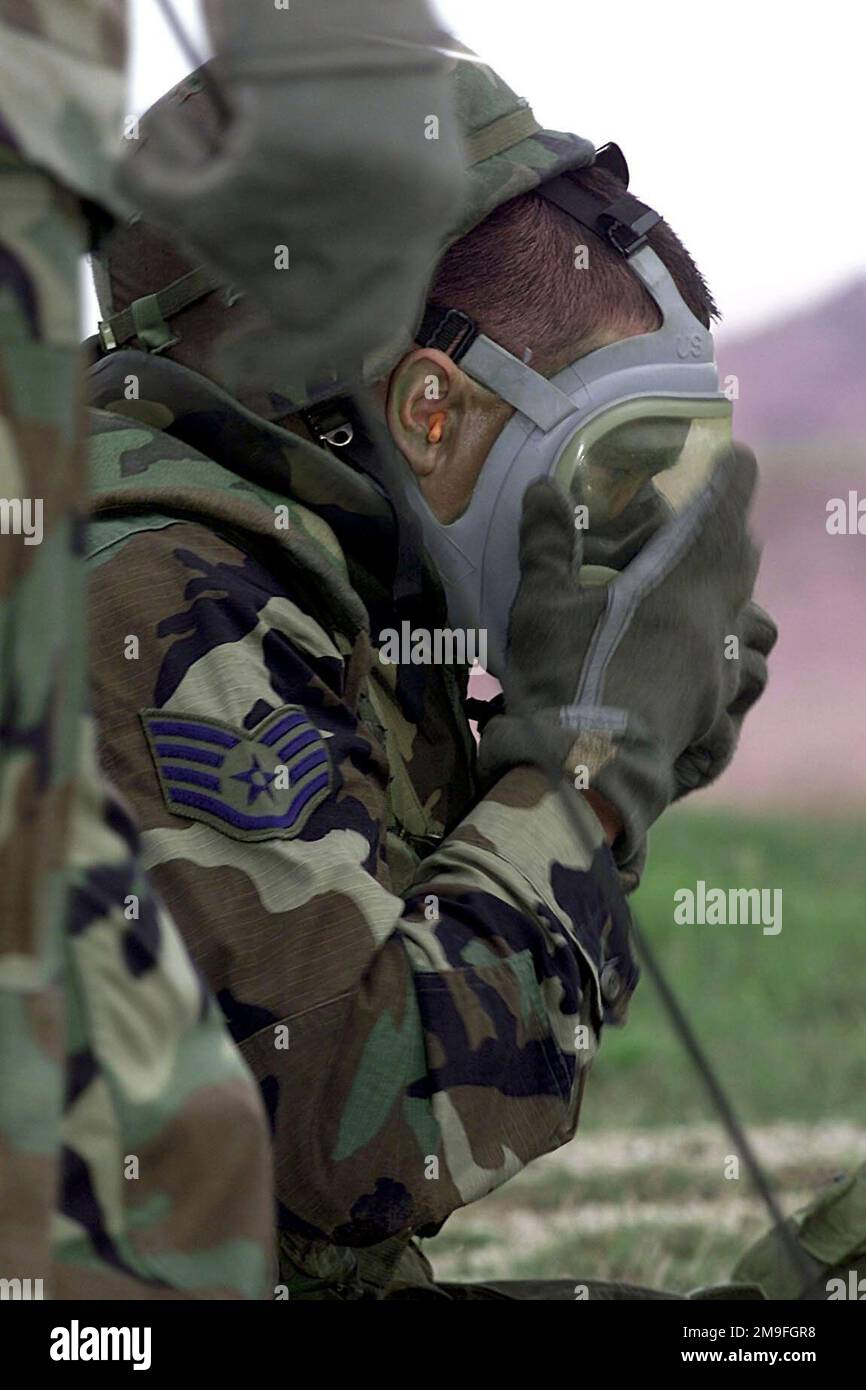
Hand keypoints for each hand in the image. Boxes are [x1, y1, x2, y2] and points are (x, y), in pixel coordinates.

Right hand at [115, 1, 462, 386]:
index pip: (386, 314)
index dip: (326, 360)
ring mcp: (343, 190)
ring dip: (199, 199)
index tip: (270, 376)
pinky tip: (168, 128)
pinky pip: (180, 206)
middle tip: (238, 364)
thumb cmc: (329, 10)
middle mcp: (403, 202)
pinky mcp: (278, 165)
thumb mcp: (368, 119)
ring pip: (234, 254)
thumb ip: (353, 205)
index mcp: (432, 187)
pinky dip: (153, 165)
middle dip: (271, 339)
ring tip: (210, 128)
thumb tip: (287, 296)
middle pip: (317, 317)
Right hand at [478, 445, 768, 882]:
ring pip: (748, 619)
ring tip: (704, 589)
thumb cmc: (562, 683)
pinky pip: (736, 664)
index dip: (731, 483)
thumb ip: (546, 545)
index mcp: (679, 591)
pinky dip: (723, 643)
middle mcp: (712, 627)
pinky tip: (693, 650)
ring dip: (733, 594)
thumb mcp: (540, 609)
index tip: (737, 457)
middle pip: (740, 567)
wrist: (582, 776)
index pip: (720, 520)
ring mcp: (716, 674)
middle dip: (729, 537)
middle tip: (709, 521)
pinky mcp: (710, 711)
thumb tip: (542, 489)